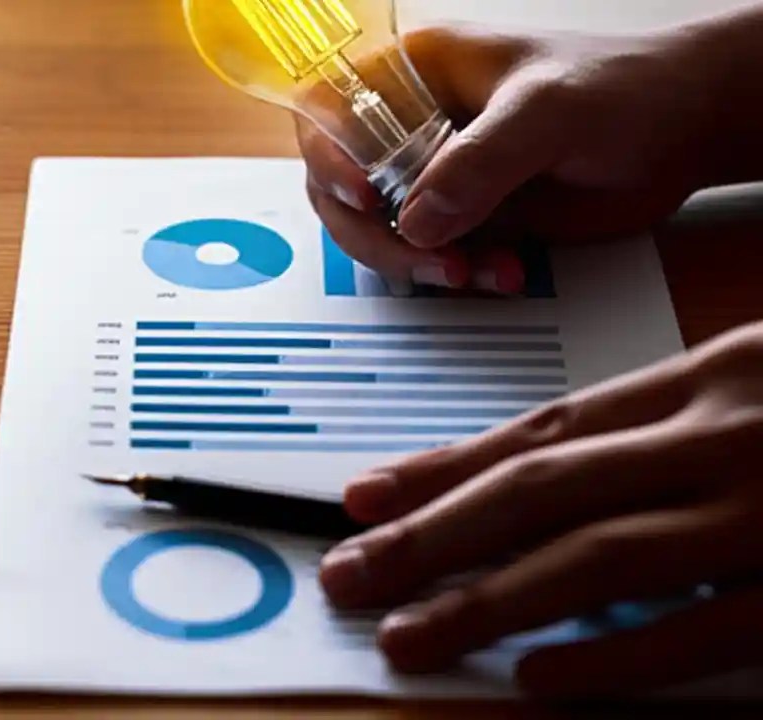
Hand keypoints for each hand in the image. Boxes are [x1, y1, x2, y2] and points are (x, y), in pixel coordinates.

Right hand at [299, 24, 722, 292]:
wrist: (687, 132)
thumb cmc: (627, 87)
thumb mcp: (547, 111)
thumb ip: (479, 162)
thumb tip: (415, 220)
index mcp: (416, 71)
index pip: (330, 111)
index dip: (328, 156)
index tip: (363, 195)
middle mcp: (414, 123)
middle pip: (342, 187)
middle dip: (378, 233)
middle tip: (427, 258)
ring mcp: (436, 173)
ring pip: (382, 231)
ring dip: (421, 263)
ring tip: (478, 270)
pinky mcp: (466, 217)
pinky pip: (431, 257)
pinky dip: (460, 275)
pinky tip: (507, 271)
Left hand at [320, 321, 762, 697]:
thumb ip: (681, 432)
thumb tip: (570, 484)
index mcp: (715, 379)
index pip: (549, 428)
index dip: (444, 468)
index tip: (364, 497)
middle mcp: (726, 435)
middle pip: (543, 486)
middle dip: (428, 533)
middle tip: (347, 574)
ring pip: (597, 554)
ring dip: (485, 599)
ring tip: (404, 634)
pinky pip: (705, 630)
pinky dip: (614, 655)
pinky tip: (534, 674)